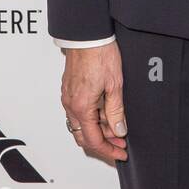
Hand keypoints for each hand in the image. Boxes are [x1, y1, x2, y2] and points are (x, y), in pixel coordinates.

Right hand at [61, 43, 127, 165]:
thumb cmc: (100, 54)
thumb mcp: (115, 85)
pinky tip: (105, 114)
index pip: (93, 140)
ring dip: (98, 130)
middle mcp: (70, 105)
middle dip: (103, 143)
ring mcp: (68, 97)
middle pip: (84, 137)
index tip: (121, 152)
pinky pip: (78, 113)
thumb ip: (116, 111)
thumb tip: (119, 130)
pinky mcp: (69, 90)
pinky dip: (92, 118)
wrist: (87, 36)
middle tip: (120, 142)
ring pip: (81, 125)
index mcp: (81, 107)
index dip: (108, 150)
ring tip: (117, 127)